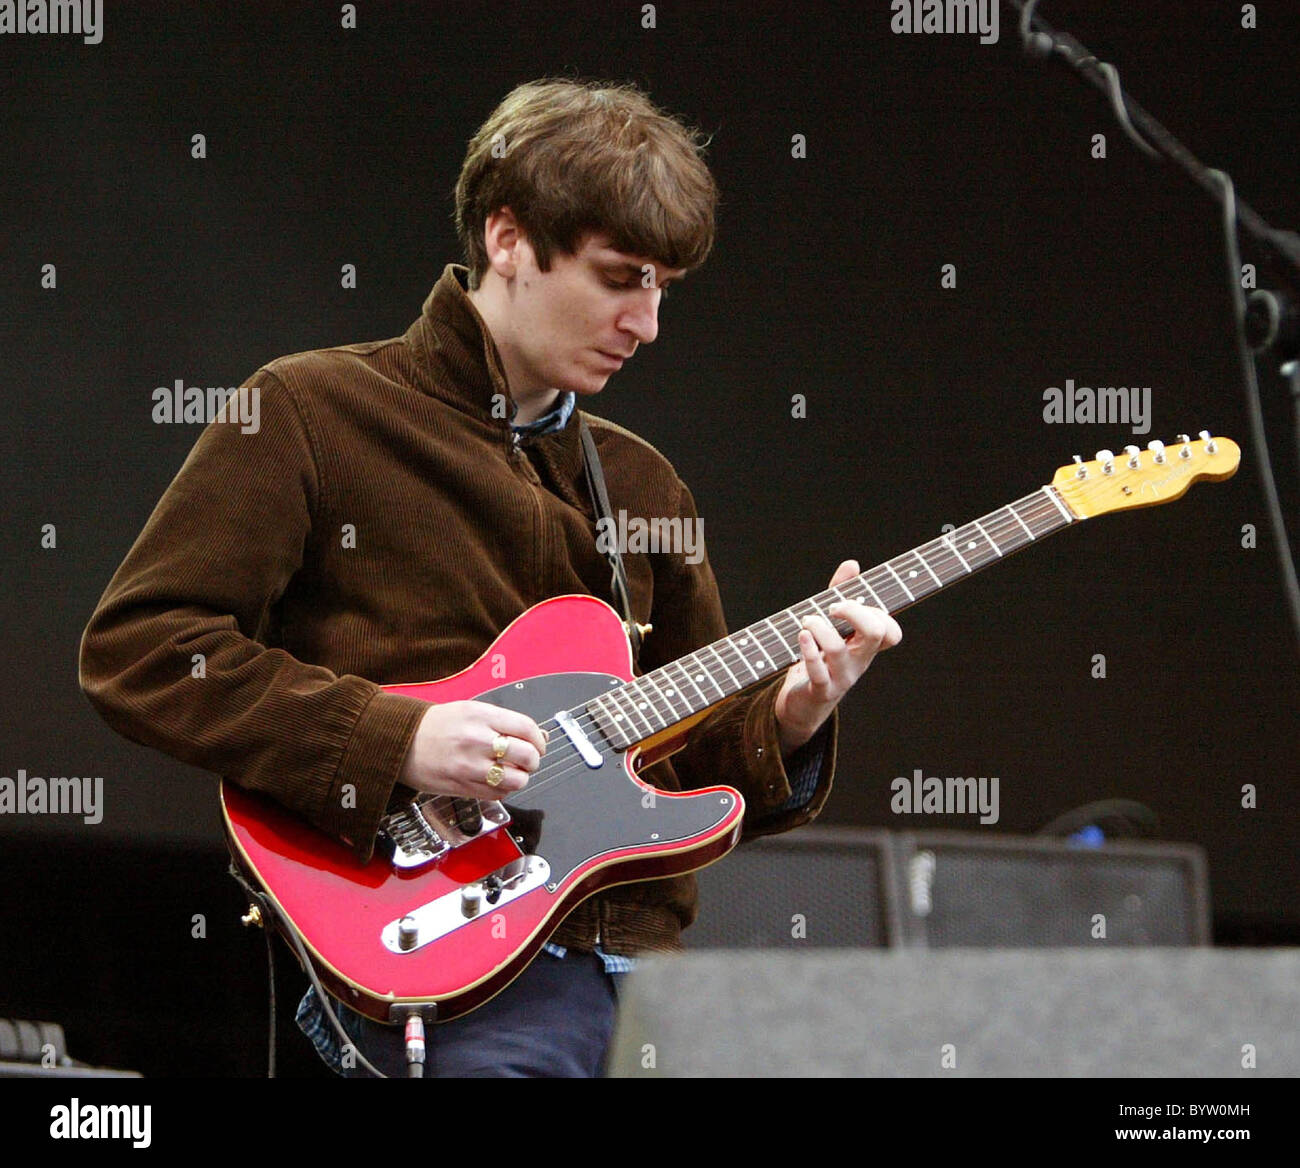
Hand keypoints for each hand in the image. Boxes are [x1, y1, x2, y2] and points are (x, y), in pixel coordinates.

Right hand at [399, 700, 547, 797]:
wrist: (401, 741)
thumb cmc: (436, 725)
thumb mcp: (471, 711)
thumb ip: (504, 723)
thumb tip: (538, 736)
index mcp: (481, 716)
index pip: (526, 728)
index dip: (539, 740)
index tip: (539, 744)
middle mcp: (477, 740)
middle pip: (527, 755)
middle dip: (533, 760)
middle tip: (527, 760)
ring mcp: (470, 766)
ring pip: (516, 780)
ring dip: (520, 778)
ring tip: (511, 772)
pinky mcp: (463, 787)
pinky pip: (498, 794)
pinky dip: (502, 790)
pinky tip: (494, 781)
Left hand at [774, 559, 901, 754]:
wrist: (804, 704)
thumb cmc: (821, 657)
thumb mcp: (832, 624)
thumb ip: (841, 593)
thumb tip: (852, 564)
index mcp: (867, 646)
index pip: (891, 631)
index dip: (879, 613)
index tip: (852, 603)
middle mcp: (859, 661)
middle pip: (876, 633)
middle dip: (855, 611)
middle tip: (832, 607)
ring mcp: (842, 677)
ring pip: (839, 649)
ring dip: (819, 627)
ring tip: (806, 621)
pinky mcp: (820, 690)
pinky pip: (818, 671)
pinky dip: (808, 650)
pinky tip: (801, 635)